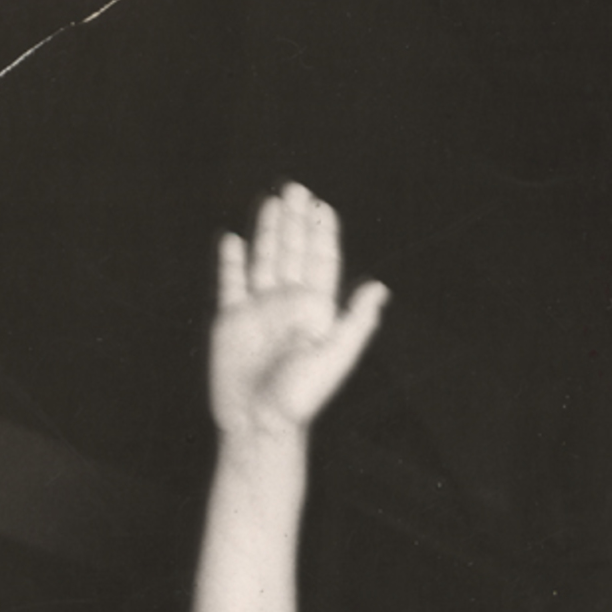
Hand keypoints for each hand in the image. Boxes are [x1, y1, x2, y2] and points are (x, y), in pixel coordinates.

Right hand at [211, 182, 387, 440]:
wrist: (258, 422)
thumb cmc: (301, 397)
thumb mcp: (336, 356)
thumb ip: (356, 321)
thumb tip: (380, 288)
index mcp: (316, 310)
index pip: (321, 262)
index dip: (323, 234)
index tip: (323, 207)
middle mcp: (288, 305)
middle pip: (293, 253)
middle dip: (296, 221)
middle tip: (297, 188)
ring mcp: (259, 311)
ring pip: (264, 260)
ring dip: (269, 231)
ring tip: (272, 202)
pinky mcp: (231, 321)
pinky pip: (230, 284)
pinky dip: (232, 262)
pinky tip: (234, 240)